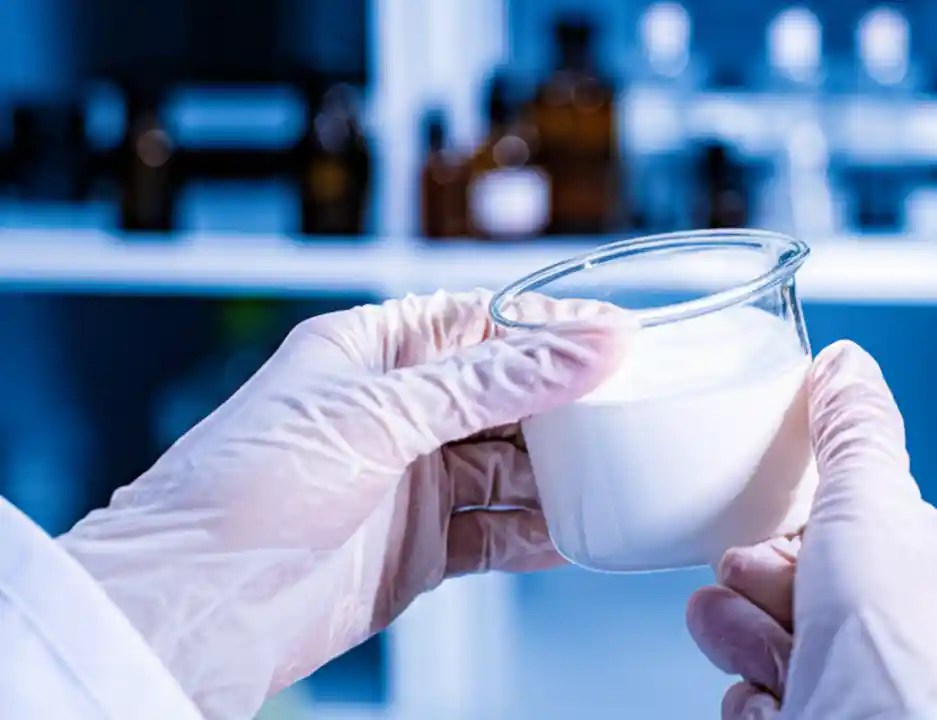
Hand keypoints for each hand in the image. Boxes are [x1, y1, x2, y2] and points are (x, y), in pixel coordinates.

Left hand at [58, 290, 629, 718]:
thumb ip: (494, 382)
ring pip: (507, 469)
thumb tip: (590, 345)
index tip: (617, 340)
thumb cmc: (244, 490)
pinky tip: (573, 534)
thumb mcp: (380, 415)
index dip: (550, 331)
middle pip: (505, 398)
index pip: (481, 324)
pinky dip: (535, 536)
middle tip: (627, 410)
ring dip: (557, 475)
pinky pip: (496, 535)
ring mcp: (408, 484)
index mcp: (371, 353)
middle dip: (563, 407)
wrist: (192, 610)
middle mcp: (393, 414)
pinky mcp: (417, 550)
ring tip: (611, 474)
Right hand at [687, 341, 936, 718]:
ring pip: (787, 650)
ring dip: (747, 637)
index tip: (770, 530)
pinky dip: (758, 702)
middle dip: (761, 585)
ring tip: (743, 640)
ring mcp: (887, 705)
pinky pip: (775, 707)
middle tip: (746, 582)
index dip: (806, 531)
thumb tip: (846, 363)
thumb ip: (853, 432)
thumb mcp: (871, 504)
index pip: (866, 538)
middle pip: (816, 594)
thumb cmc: (899, 642)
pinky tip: (768, 703)